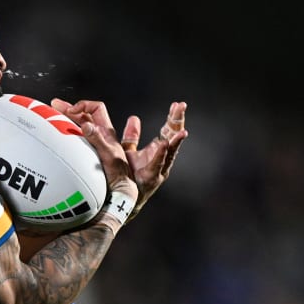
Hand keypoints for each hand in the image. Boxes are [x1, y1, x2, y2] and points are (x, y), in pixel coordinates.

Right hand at [51, 98, 136, 200]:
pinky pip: (74, 144)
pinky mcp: (85, 159)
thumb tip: (86, 124)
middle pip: (83, 117)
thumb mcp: (109, 155)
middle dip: (69, 109)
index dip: (84, 105)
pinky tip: (55, 138)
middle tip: (55, 105)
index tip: (72, 110)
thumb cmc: (119, 176)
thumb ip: (98, 139)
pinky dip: (65, 138)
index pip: (96, 109)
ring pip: (78, 129)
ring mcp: (91, 149)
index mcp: (107, 134)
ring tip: (53, 116)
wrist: (117, 194)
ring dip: (66, 121)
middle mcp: (99, 138)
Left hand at [120, 101, 187, 218]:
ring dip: (175, 140)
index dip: (173, 117)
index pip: (168, 130)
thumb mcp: (129, 151)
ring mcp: (159, 170)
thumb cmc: (127, 176)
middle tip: (181, 106)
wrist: (122, 199)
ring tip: (181, 130)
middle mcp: (163, 160)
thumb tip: (134, 118)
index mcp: (158, 151)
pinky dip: (159, 155)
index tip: (178, 104)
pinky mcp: (150, 179)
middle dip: (177, 121)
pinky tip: (163, 145)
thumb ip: (132, 136)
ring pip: (170, 152)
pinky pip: (155, 165)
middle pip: (172, 137)